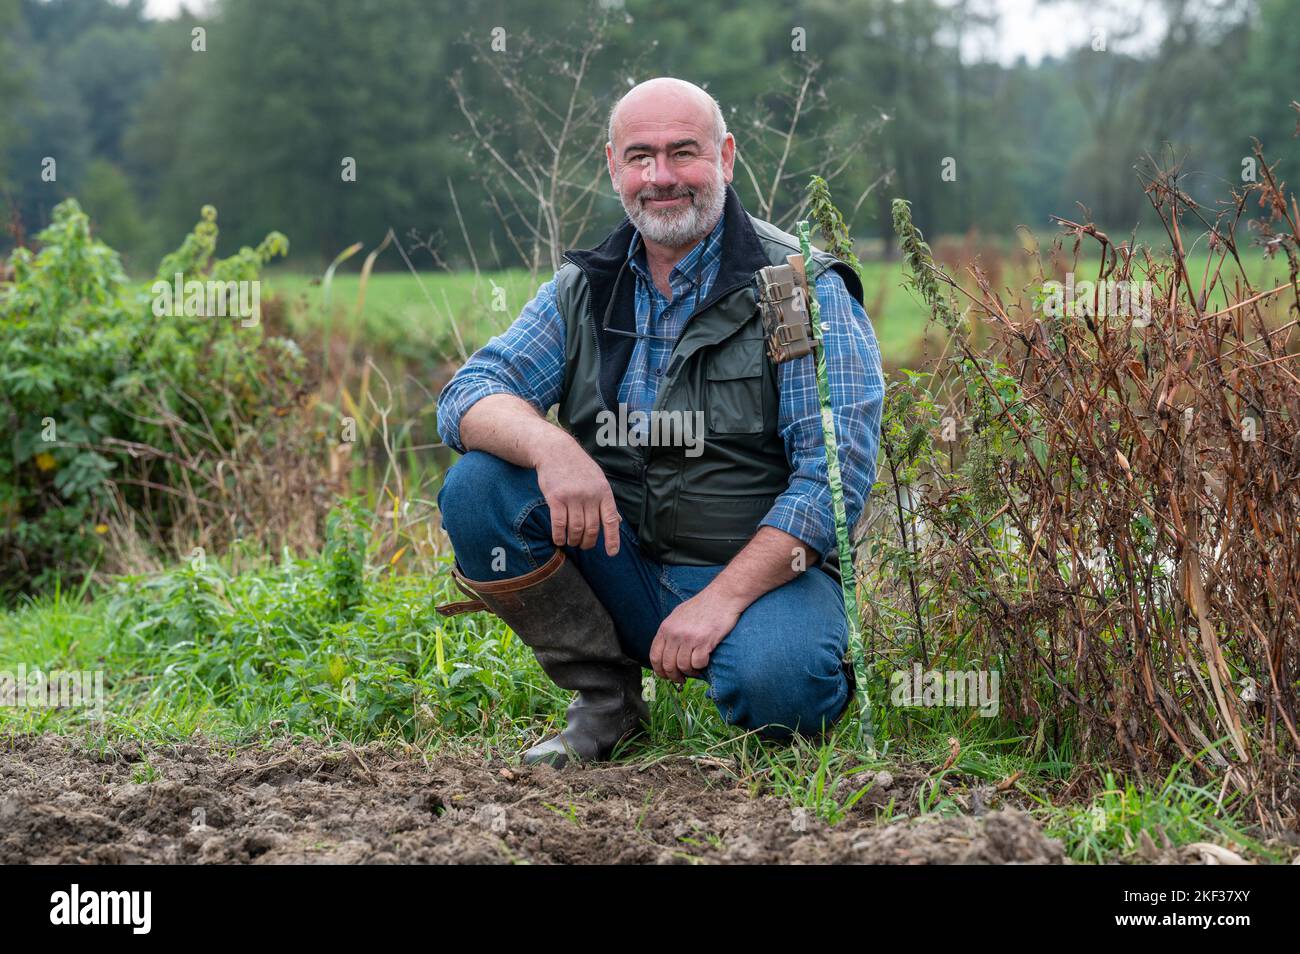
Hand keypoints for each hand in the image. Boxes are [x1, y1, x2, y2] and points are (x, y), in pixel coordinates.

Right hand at [533, 432, 620, 555]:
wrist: (556, 450)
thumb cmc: (579, 467)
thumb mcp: (598, 480)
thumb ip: (606, 502)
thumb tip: (617, 522)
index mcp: (604, 492)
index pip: (611, 520)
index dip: (612, 539)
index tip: (612, 553)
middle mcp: (590, 495)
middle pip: (592, 528)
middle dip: (588, 542)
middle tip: (584, 545)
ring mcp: (572, 497)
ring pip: (576, 529)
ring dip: (573, 540)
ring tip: (571, 542)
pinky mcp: (555, 498)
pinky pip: (559, 524)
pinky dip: (559, 536)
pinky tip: (559, 539)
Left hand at [649, 589, 742, 684]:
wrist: (723, 596)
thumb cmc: (703, 605)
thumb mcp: (679, 615)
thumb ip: (670, 632)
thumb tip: (665, 652)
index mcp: (666, 627)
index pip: (655, 656)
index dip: (659, 670)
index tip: (665, 676)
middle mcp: (675, 634)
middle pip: (668, 665)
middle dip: (674, 676)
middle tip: (681, 678)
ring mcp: (689, 638)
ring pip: (683, 666)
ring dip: (689, 672)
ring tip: (695, 669)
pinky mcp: (704, 642)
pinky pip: (698, 664)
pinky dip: (700, 667)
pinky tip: (704, 662)